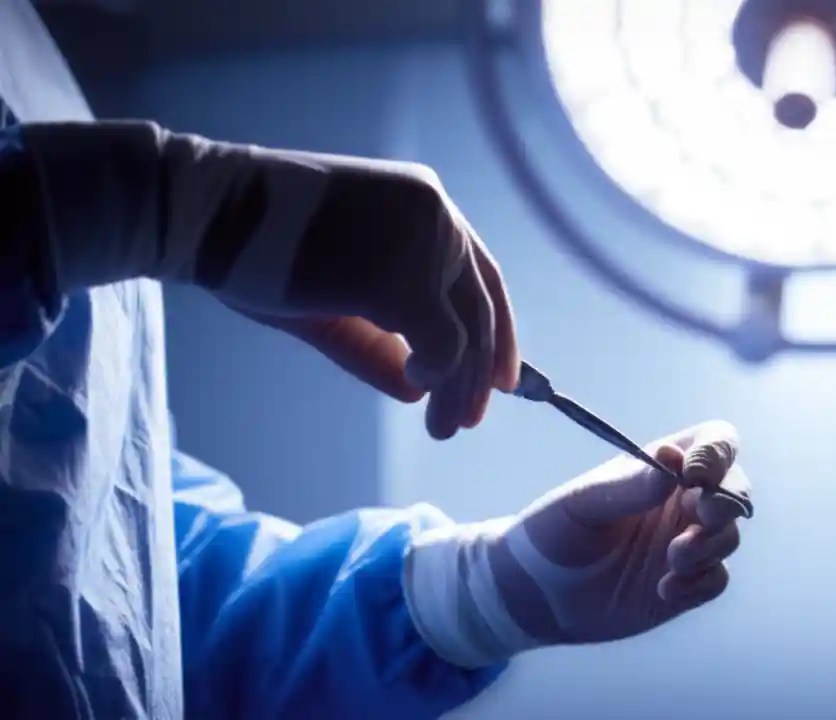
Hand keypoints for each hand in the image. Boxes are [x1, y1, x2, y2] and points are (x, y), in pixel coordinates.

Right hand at [208, 151, 519, 439]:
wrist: (204, 211)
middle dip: (477, 372)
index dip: (498, 329)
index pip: (481, 273)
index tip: (503, 378)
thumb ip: (377, 341)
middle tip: (467, 421)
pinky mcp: (403, 282)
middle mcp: (437, 215)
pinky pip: (443, 345)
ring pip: (466, 332)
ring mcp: (425, 245)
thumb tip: (416, 390)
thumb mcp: (330, 296)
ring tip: (444, 427)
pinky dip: (439, 377)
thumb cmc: (253, 247)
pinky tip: (418, 387)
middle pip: (478, 307)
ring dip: (458, 386)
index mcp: (425, 203)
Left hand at [403, 421, 751, 667]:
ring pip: (729, 535)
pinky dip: (699, 583)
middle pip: (735, 487)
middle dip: (726, 502)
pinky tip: (663, 590)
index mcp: (660, 465)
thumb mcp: (582, 504)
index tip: (693, 476)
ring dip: (709, 546)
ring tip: (671, 562)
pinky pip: (716, 579)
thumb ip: (629, 486)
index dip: (717, 453)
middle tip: (700, 518)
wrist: (535, 594)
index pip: (714, 441)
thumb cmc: (552, 533)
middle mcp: (681, 499)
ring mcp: (685, 541)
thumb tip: (674, 462)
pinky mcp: (685, 583)